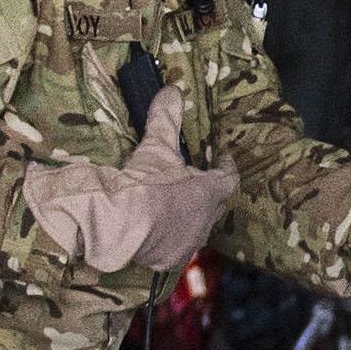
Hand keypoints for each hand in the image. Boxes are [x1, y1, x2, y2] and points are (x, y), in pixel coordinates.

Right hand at [22, 89, 236, 273]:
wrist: (121, 222)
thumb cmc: (145, 183)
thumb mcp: (156, 147)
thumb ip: (165, 119)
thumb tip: (172, 90)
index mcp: (210, 192)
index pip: (229, 179)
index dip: (226, 168)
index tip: (224, 160)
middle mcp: (206, 221)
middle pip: (216, 206)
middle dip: (209, 195)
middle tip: (199, 183)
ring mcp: (190, 242)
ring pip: (197, 229)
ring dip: (190, 218)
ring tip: (176, 209)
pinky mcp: (170, 259)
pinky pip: (177, 248)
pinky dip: (170, 239)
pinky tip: (159, 234)